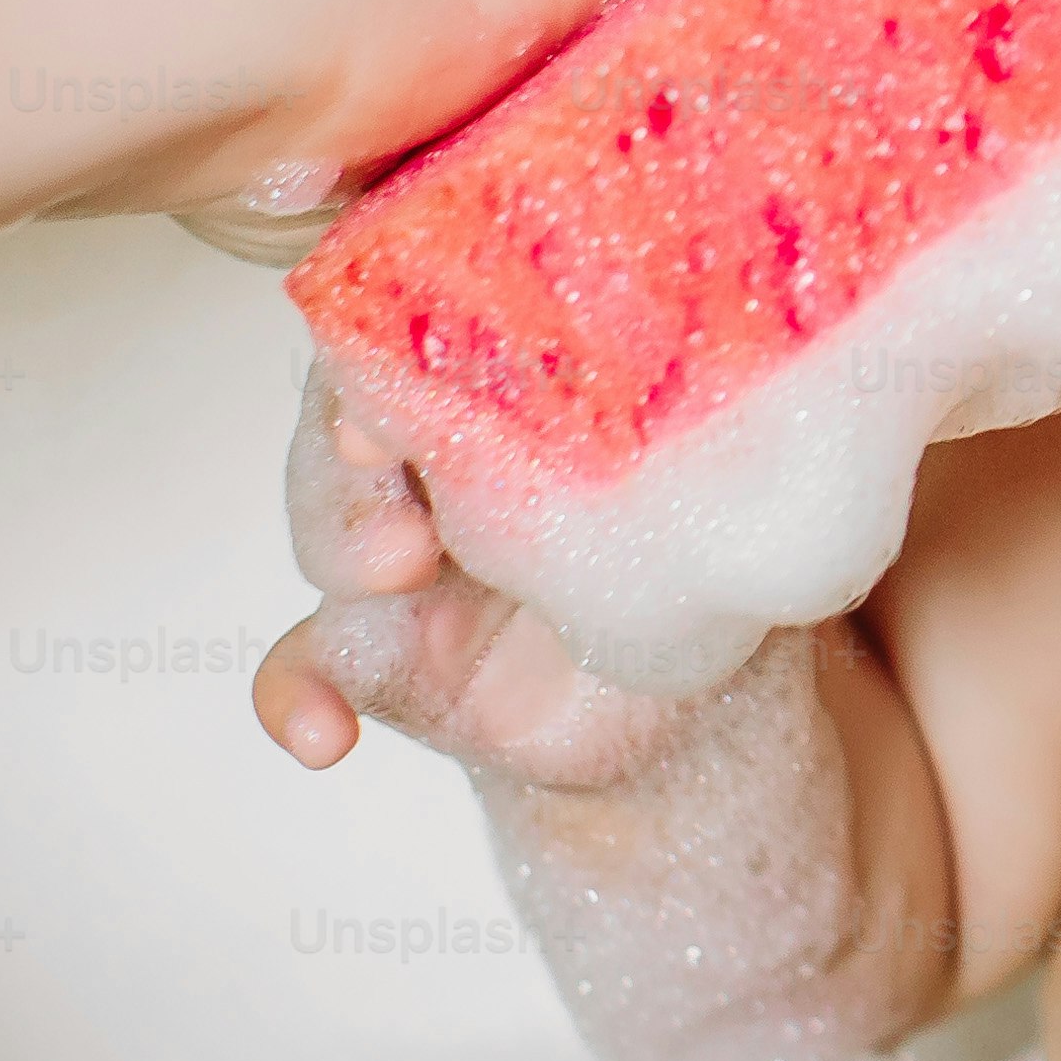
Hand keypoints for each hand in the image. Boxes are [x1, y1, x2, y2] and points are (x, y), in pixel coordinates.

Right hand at [250, 365, 697, 787]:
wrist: (686, 694)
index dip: (412, 332)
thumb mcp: (704, 476)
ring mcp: (394, 556)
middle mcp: (435, 458)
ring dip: (344, 537)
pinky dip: (299, 696)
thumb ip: (691, 424)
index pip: (433, 328)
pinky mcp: (374, 652)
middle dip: (369, 439)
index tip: (427, 359)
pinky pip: (304, 667)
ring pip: (328, 523)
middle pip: (353, 417)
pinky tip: (320, 733)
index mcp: (506, 390)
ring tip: (395, 567)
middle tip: (422, 463)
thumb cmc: (693, 545)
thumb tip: (762, 344)